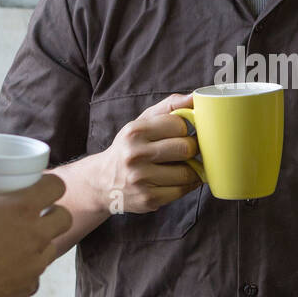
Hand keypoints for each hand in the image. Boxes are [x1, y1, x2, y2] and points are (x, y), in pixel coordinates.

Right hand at [0, 170, 71, 296]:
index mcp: (20, 209)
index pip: (55, 186)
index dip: (52, 184)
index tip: (42, 185)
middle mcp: (35, 236)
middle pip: (64, 218)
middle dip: (55, 214)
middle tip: (38, 214)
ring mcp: (34, 264)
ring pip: (52, 249)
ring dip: (42, 243)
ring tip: (22, 242)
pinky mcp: (26, 288)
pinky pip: (34, 277)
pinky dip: (26, 272)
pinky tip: (8, 271)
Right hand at [105, 93, 202, 214]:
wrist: (102, 182)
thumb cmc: (130, 148)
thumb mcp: (142, 123)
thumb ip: (169, 107)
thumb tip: (194, 97)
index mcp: (135, 131)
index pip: (179, 125)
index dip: (186, 129)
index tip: (182, 133)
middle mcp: (135, 155)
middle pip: (186, 148)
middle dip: (192, 149)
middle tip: (186, 150)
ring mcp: (141, 179)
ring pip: (188, 172)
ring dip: (192, 169)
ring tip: (183, 166)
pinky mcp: (149, 199)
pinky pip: (183, 191)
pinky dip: (187, 185)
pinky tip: (178, 180)